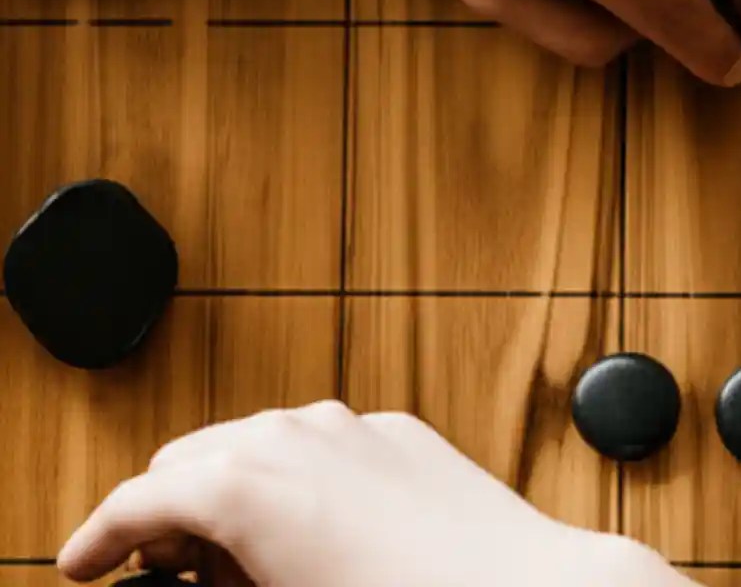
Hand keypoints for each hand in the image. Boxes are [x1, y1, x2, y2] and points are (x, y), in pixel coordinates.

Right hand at [57, 401, 699, 586]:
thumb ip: (217, 583)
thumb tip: (204, 579)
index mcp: (248, 480)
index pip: (140, 500)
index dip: (98, 537)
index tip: (84, 563)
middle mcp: (295, 434)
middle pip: (193, 460)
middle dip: (167, 513)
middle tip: (163, 574)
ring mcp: (352, 427)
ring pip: (256, 443)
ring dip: (231, 492)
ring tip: (240, 561)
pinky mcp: (398, 434)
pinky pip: (321, 445)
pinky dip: (294, 478)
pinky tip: (310, 530)